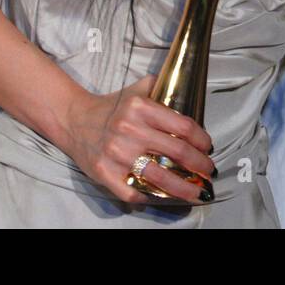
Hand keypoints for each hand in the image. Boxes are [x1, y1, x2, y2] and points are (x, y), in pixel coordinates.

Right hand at [60, 74, 215, 204]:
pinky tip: (164, 198)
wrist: (74, 120)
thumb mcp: (137, 90)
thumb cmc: (112, 107)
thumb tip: (187, 86)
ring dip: (184, 188)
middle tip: (209, 171)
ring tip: (197, 192)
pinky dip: (151, 198)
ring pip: (160, 177)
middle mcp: (130, 130)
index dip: (202, 140)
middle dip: (199, 165)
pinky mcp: (104, 173)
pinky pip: (133, 192)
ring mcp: (116, 154)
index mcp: (141, 108)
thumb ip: (161, 86)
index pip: (183, 126)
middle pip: (177, 152)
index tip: (208, 148)